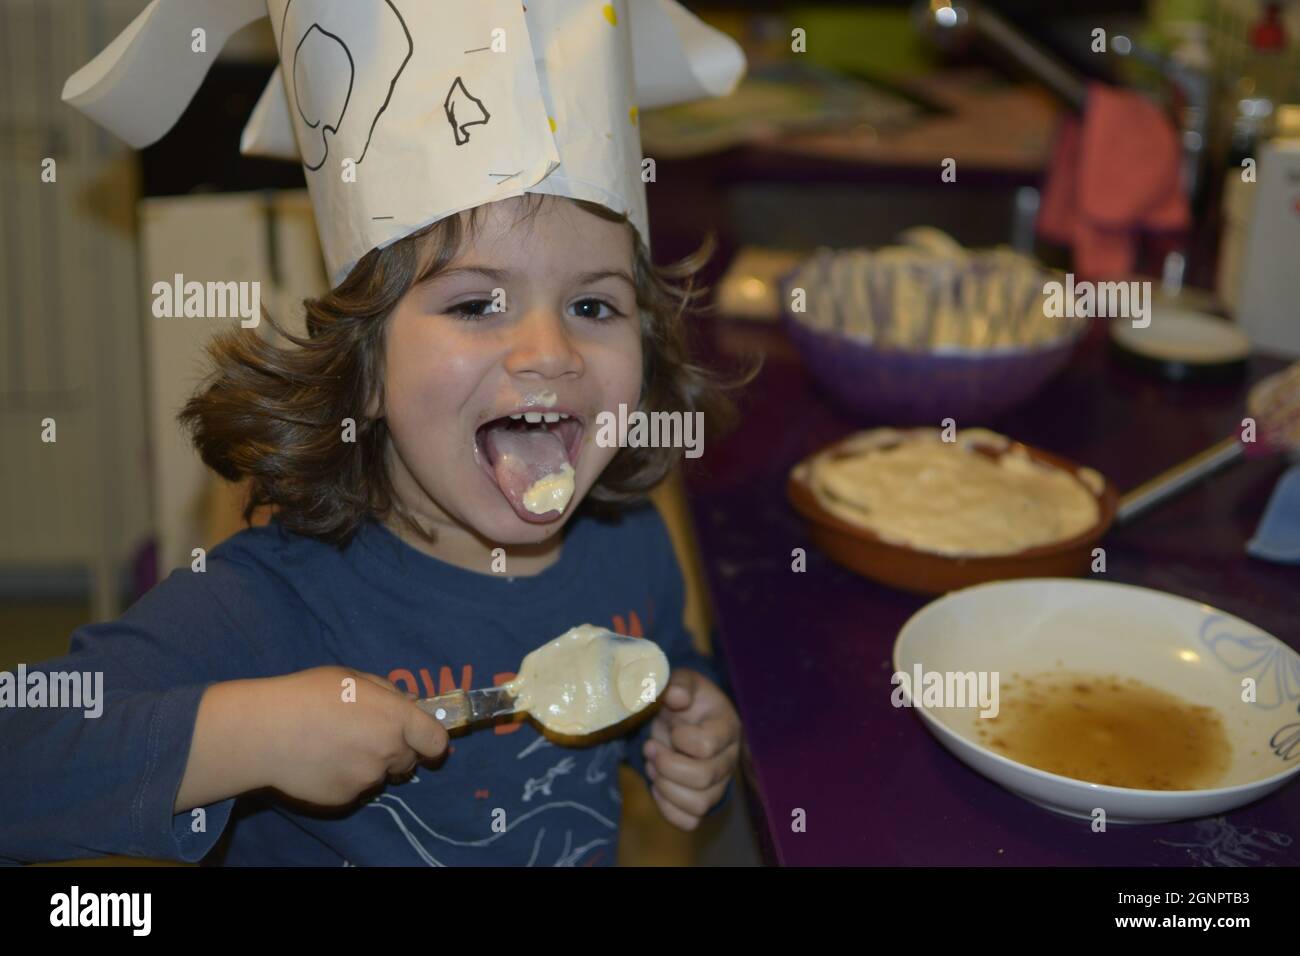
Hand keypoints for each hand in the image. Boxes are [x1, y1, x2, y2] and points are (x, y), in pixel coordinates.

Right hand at [258, 666, 448, 806]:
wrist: (265, 731)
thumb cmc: (308, 694)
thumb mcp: (353, 678)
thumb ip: (388, 693)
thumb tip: (410, 705)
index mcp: (396, 717)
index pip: (436, 741)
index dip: (433, 741)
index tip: (424, 740)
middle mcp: (388, 751)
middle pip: (408, 759)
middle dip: (395, 749)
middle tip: (364, 735)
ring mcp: (367, 778)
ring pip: (379, 774)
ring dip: (367, 763)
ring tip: (333, 745)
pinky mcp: (344, 798)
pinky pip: (354, 788)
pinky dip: (344, 777)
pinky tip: (321, 761)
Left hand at [641, 668, 740, 830]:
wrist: (680, 718)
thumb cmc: (682, 699)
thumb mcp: (680, 681)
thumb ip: (678, 683)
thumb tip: (676, 696)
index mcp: (726, 728)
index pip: (707, 745)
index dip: (681, 739)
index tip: (671, 729)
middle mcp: (728, 760)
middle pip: (703, 779)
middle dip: (667, 765)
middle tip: (650, 748)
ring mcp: (718, 785)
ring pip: (698, 805)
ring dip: (666, 788)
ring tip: (653, 766)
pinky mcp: (703, 803)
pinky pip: (689, 821)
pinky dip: (667, 808)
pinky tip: (658, 785)